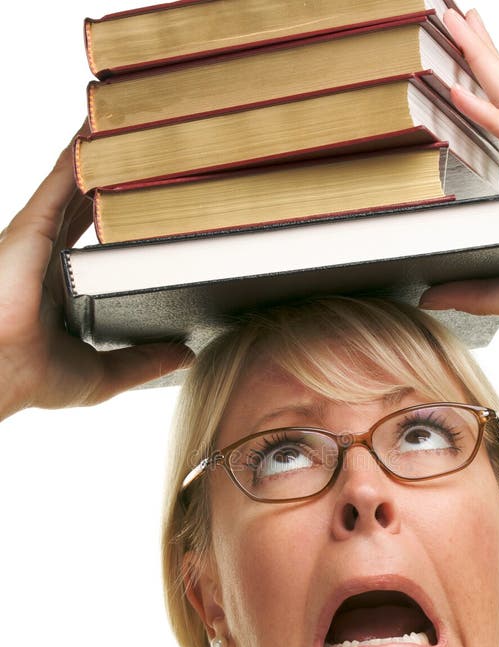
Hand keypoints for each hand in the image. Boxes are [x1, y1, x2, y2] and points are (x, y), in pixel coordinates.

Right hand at [0, 142, 192, 421]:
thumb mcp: (104, 371)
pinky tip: (96, 129)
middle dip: (110, 174)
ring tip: (127, 120)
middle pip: (85, 201)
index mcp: (60, 285)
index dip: (116, 215)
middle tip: (144, 148)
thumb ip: (144, 361)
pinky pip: (58, 181)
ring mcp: (36, 236)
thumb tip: (185, 355)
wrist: (2, 373)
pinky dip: (76, 155)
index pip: (93, 239)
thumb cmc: (34, 377)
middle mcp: (47, 255)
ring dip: (96, 152)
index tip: (147, 199)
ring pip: (72, 183)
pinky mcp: (31, 226)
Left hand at [420, 8, 498, 327]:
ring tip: (457, 25)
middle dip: (476, 57)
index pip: (493, 131)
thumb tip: (428, 295)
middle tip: (446, 16)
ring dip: (483, 63)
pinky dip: (494, 116)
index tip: (442, 70)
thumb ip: (472, 291)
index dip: (470, 98)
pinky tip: (464, 92)